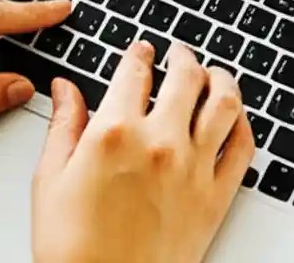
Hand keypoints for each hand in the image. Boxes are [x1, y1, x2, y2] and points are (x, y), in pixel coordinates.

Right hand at [32, 43, 254, 262]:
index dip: (139, 54)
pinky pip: (243, 147)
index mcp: (114, 133)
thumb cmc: (73, 250)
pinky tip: (234, 118)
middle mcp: (159, 143)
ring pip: (224, 102)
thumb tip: (65, 90)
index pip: (134, 71)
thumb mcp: (50, 180)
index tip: (142, 51)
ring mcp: (193, 168)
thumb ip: (64, 126)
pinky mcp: (215, 196)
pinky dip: (242, 124)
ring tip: (214, 74)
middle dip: (182, 57)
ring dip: (220, 79)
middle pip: (186, 76)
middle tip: (179, 54)